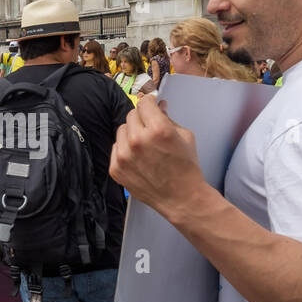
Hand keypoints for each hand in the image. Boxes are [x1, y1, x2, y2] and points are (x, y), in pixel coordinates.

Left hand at [110, 95, 203, 213]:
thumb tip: (158, 105)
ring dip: (132, 133)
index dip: (149, 103)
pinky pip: (116, 148)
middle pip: (131, 115)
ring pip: (121, 130)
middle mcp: (138, 141)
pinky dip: (125, 149)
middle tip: (150, 128)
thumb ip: (168, 117)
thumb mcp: (185, 136)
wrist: (181, 198)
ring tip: (144, 145)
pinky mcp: (116, 168)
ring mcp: (124, 156)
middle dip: (142, 118)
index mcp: (158, 129)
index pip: (144, 103)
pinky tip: (138, 158)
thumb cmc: (186, 167)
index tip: (151, 106)